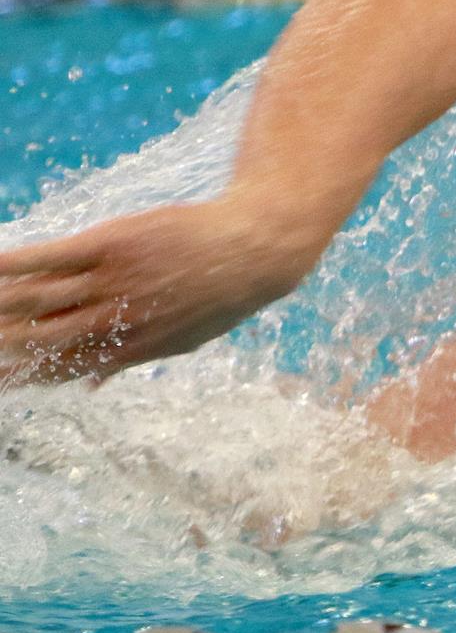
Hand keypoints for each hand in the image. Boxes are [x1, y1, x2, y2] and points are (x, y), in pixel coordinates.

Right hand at [0, 199, 317, 382]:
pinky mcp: (111, 245)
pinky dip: (13, 263)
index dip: (21, 376)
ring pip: (37, 299)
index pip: (60, 368)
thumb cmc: (217, 296)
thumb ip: (128, 361)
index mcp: (128, 349)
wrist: (252, 251)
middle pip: (39, 338)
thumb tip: (89, 387)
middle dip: (1, 346)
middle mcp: (114, 321)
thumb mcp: (179, 341)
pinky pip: (51, 257)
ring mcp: (111, 282)